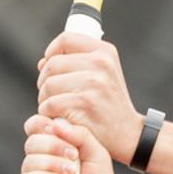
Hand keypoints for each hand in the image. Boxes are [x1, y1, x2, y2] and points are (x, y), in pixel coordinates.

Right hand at [16, 115, 122, 173]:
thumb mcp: (98, 156)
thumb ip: (81, 134)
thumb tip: (54, 123)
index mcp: (57, 147)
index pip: (38, 126)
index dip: (44, 124)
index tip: (60, 131)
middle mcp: (42, 161)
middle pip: (33, 140)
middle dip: (54, 145)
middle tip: (74, 158)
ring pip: (29, 160)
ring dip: (51, 163)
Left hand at [36, 32, 139, 162]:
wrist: (129, 133)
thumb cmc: (110, 106)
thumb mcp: (104, 76)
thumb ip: (77, 64)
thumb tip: (43, 62)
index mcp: (105, 52)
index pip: (66, 39)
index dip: (51, 52)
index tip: (49, 67)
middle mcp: (100, 63)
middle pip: (52, 64)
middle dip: (45, 82)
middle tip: (51, 95)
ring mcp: (93, 82)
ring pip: (48, 84)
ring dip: (45, 99)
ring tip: (57, 108)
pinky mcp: (84, 102)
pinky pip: (50, 103)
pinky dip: (48, 113)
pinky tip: (59, 118)